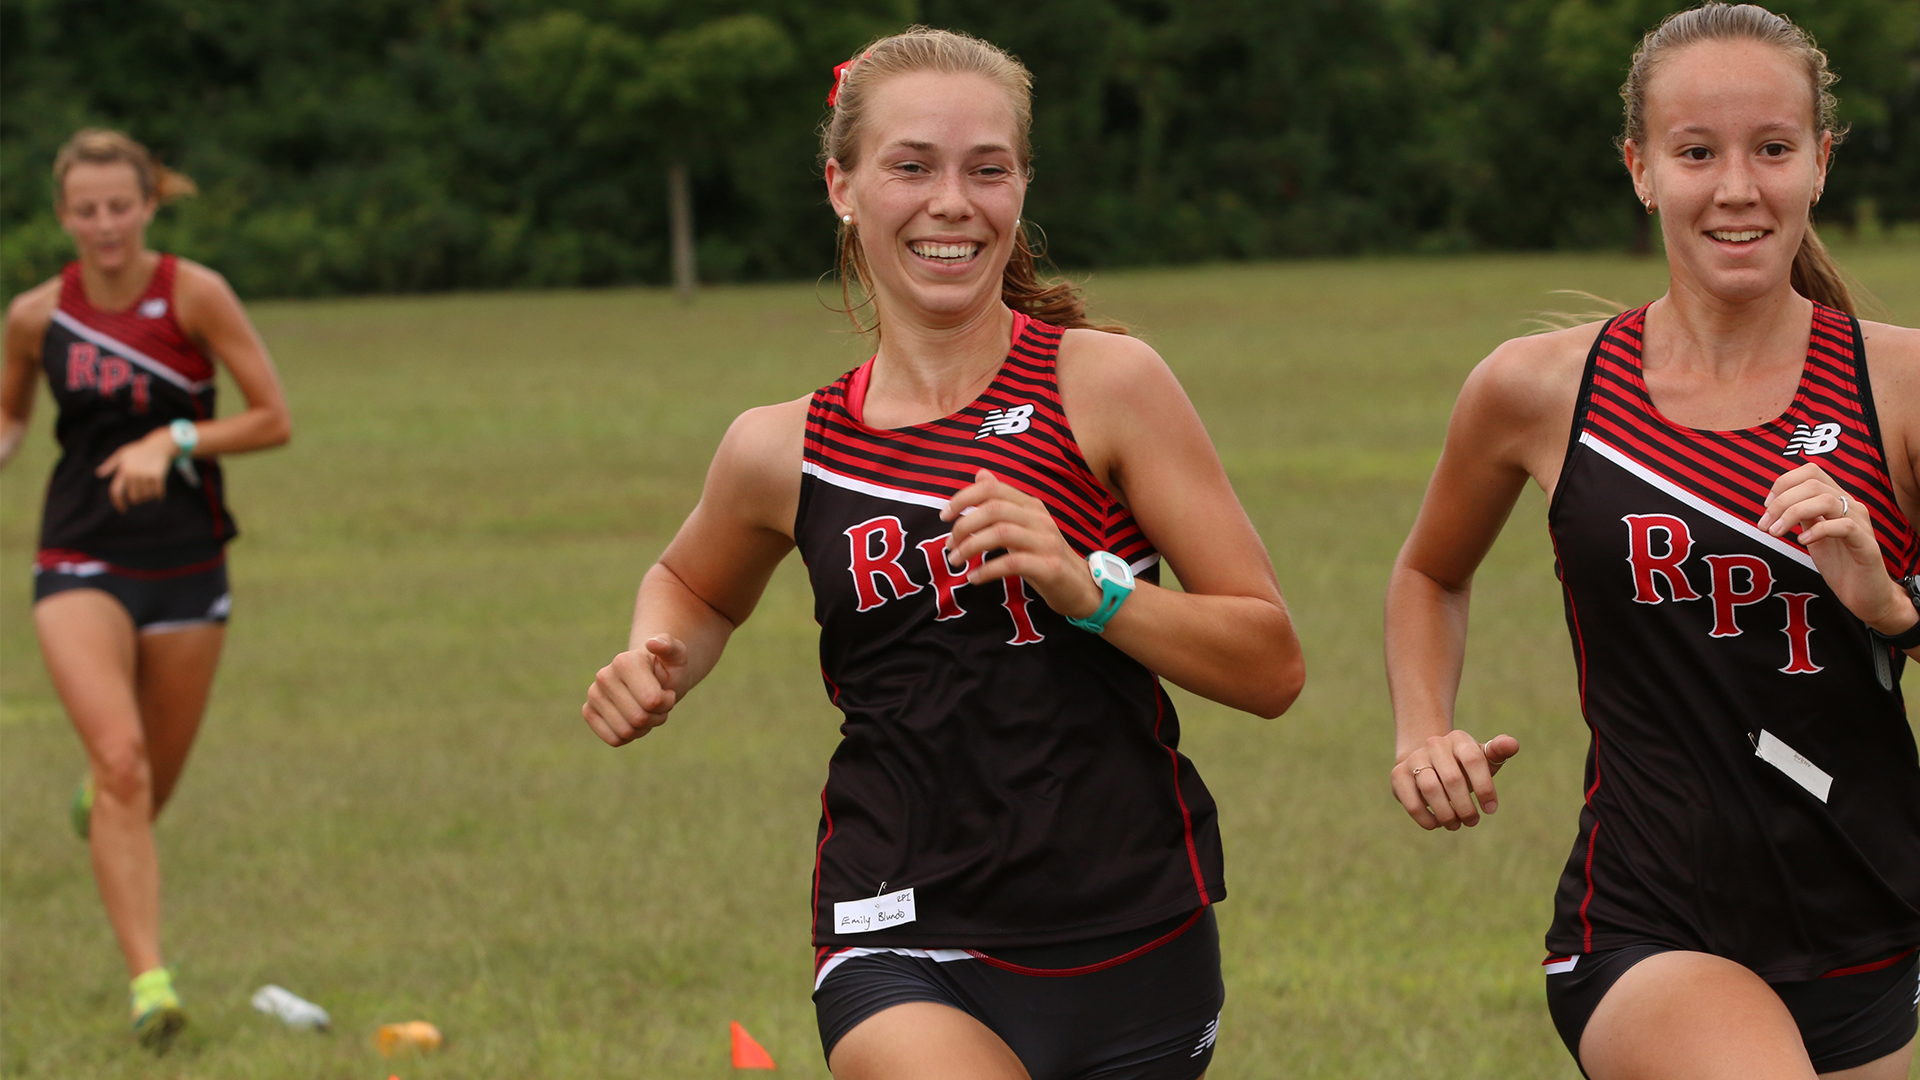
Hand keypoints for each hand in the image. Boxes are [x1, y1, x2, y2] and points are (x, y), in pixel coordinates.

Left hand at [95, 428, 176, 511]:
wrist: (160, 445)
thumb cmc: (139, 450)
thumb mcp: (122, 454)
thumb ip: (110, 464)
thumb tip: (99, 474)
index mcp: (123, 470)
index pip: (116, 491)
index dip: (118, 503)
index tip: (122, 510)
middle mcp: (134, 474)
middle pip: (133, 498)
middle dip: (137, 499)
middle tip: (141, 494)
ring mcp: (146, 475)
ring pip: (146, 496)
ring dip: (148, 496)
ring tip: (150, 489)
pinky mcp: (158, 476)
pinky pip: (158, 493)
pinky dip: (159, 495)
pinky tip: (159, 492)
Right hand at [582, 635, 687, 746]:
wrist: (652, 677)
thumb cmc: (667, 668)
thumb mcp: (678, 656)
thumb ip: (671, 646)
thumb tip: (653, 643)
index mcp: (624, 661)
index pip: (652, 700)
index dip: (666, 702)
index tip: (667, 692)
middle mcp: (603, 676)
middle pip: (639, 718)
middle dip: (657, 716)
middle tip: (658, 704)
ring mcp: (594, 694)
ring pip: (626, 732)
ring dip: (644, 727)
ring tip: (646, 710)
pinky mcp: (588, 711)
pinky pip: (613, 739)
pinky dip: (629, 736)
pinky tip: (632, 720)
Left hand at [941, 468, 1101, 618]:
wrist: (1079, 586)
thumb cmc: (1044, 556)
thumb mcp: (1023, 525)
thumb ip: (1002, 502)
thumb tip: (981, 474)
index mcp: (1031, 505)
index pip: (993, 490)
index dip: (964, 498)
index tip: (945, 516)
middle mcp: (1039, 518)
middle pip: (994, 509)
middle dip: (963, 526)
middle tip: (949, 545)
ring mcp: (1046, 542)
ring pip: (1001, 533)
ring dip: (971, 547)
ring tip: (956, 560)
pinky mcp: (1049, 566)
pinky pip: (1012, 563)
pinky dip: (987, 570)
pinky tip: (974, 577)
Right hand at [1393, 731, 1518, 830]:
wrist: (1429, 762)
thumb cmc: (1464, 765)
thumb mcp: (1483, 758)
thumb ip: (1498, 751)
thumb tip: (1513, 745)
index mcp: (1459, 739)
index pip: (1474, 760)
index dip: (1484, 788)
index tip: (1491, 810)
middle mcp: (1434, 744)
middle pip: (1453, 779)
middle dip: (1466, 807)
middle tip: (1472, 821)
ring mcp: (1414, 758)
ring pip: (1431, 790)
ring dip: (1447, 814)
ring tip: (1456, 825)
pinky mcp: (1398, 775)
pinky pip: (1411, 801)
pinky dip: (1426, 818)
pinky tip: (1436, 824)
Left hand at [1759, 463, 1912, 633]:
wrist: (1866, 595)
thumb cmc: (1841, 565)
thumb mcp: (1814, 535)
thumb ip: (1802, 516)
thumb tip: (1775, 503)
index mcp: (1837, 501)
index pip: (1811, 472)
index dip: (1784, 483)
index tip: (1767, 507)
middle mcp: (1850, 506)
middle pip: (1814, 484)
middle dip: (1782, 502)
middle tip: (1765, 525)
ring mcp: (1860, 524)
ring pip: (1827, 500)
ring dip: (1793, 513)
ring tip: (1777, 532)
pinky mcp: (1867, 544)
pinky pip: (1845, 526)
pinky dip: (1819, 530)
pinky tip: (1803, 541)